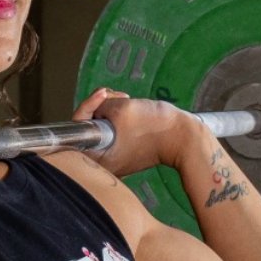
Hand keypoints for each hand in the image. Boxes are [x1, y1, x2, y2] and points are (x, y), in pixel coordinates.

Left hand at [71, 88, 204, 177]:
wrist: (184, 137)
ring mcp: (113, 159)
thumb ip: (99, 105)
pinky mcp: (123, 152)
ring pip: (99, 126)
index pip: (75, 130)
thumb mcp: (120, 107)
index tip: (102, 95)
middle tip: (115, 95)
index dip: (86, 107)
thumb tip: (96, 108)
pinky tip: (128, 106)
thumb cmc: (153, 125)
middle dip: (99, 106)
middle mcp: (101, 164)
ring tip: (126, 98)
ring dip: (109, 108)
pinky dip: (117, 116)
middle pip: (87, 128)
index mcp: (96, 159)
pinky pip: (111, 130)